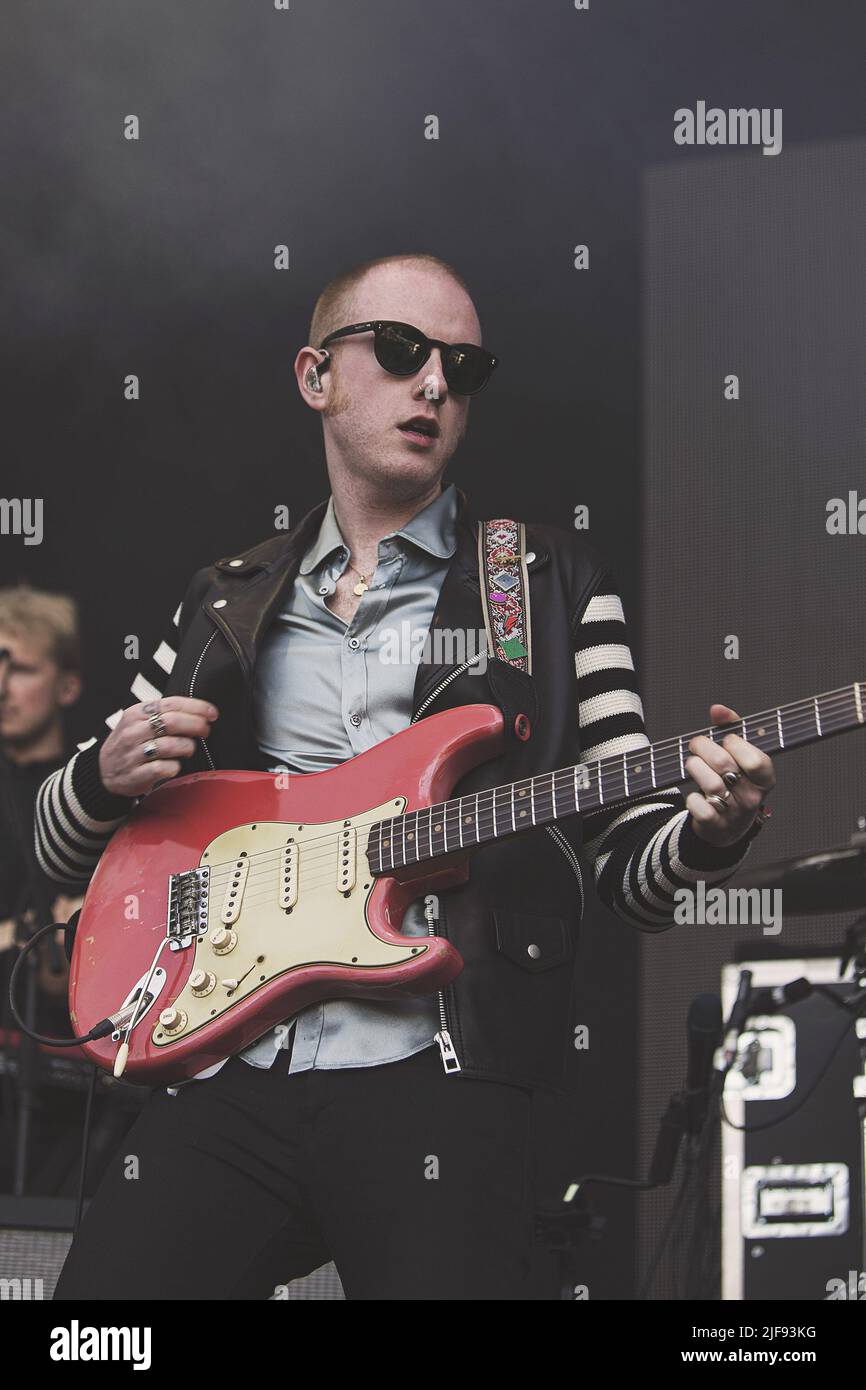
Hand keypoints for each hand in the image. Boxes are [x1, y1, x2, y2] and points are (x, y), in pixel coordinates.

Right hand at [98, 697, 218, 797]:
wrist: (104, 771)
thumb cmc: (131, 743)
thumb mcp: (139, 722)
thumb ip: (164, 714)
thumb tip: (201, 711)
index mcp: (136, 713)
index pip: (171, 703)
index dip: (196, 707)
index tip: (212, 713)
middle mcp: (133, 732)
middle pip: (173, 722)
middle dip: (196, 725)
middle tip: (206, 730)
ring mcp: (133, 754)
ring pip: (171, 745)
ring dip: (188, 747)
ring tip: (189, 748)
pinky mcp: (136, 775)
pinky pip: (164, 768)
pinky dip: (175, 767)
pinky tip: (175, 765)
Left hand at [685, 703, 775, 847]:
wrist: (727, 826)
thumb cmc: (734, 781)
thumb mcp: (740, 755)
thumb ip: (732, 728)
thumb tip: (717, 709)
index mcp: (765, 779)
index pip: (755, 760)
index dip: (735, 744)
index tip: (726, 739)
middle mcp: (752, 797)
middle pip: (723, 764)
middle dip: (703, 747)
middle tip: (696, 745)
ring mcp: (734, 813)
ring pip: (710, 784)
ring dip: (694, 767)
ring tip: (692, 764)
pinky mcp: (714, 826)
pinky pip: (699, 807)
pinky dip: (691, 798)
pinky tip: (695, 794)